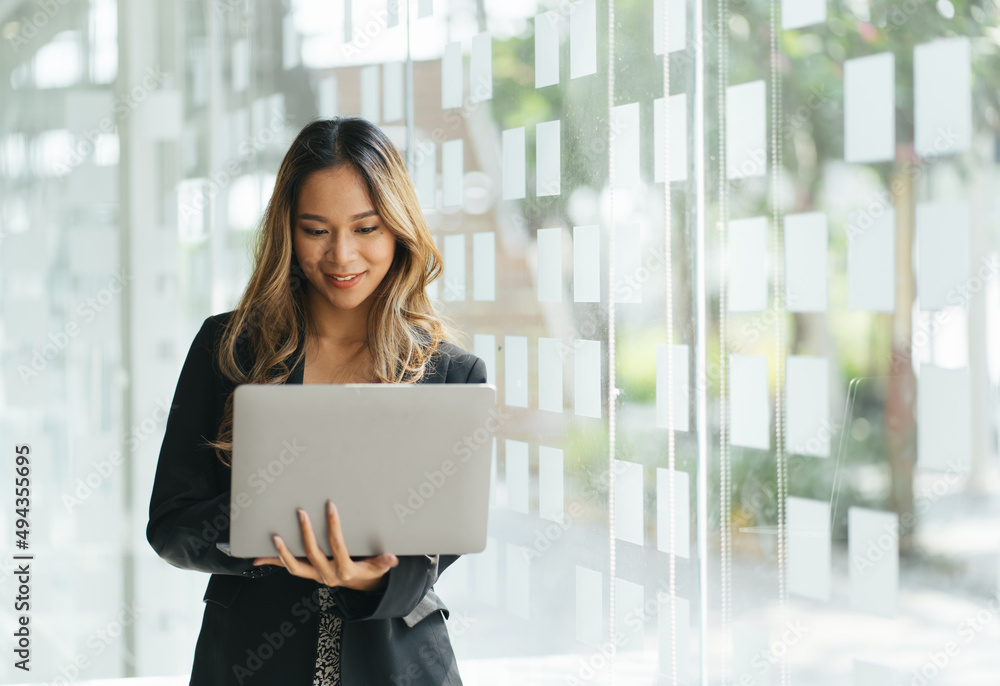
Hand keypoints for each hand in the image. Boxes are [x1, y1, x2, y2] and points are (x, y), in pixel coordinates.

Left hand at [252, 500, 397, 590]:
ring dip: (282, 552)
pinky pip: (288, 568)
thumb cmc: (369, 571)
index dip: (333, 526)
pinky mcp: (307, 573)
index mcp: (345, 571)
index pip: (337, 545)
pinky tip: (257, 559)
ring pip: (294, 566)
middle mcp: (327, 575)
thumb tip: (393, 559)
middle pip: (312, 554)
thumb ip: (383, 562)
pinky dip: (272, 563)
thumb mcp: (378, 567)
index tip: (330, 506)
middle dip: (306, 533)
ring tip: (274, 537)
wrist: (361, 586)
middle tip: (301, 512)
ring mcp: (315, 575)